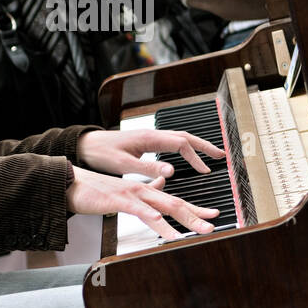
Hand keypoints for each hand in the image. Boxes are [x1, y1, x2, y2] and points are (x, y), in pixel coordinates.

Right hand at [66, 167, 217, 238]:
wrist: (72, 183)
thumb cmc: (96, 191)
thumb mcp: (123, 192)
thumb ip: (144, 190)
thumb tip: (161, 184)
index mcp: (145, 191)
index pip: (175, 200)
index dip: (195, 208)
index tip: (213, 215)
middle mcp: (143, 190)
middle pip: (176, 203)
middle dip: (197, 216)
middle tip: (214, 226)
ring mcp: (133, 195)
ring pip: (164, 207)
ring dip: (184, 220)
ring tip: (200, 231)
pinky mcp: (120, 200)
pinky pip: (142, 212)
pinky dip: (156, 220)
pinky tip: (166, 228)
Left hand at [77, 128, 224, 176]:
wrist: (87, 145)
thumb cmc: (102, 153)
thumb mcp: (125, 164)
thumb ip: (149, 169)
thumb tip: (172, 172)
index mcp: (150, 138)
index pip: (181, 144)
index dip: (196, 157)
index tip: (205, 170)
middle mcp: (153, 134)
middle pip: (186, 137)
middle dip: (205, 146)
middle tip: (221, 155)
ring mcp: (150, 137)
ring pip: (179, 138)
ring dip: (196, 146)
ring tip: (209, 156)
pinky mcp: (146, 141)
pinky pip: (171, 142)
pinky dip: (184, 148)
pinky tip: (186, 157)